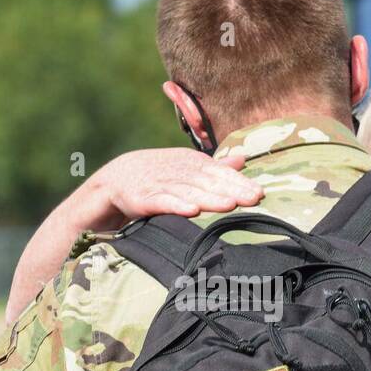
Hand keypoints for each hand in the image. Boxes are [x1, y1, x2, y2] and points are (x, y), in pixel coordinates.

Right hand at [86, 148, 261, 229]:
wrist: (110, 182)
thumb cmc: (154, 178)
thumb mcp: (185, 170)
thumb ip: (213, 168)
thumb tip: (242, 160)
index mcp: (188, 163)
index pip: (218, 173)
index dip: (239, 182)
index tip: (259, 193)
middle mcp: (175, 170)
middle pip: (207, 181)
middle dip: (231, 190)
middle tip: (254, 198)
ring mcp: (157, 183)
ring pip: (188, 191)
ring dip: (210, 198)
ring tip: (230, 205)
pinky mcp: (140, 198)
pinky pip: (160, 202)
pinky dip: (175, 205)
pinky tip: (191, 210)